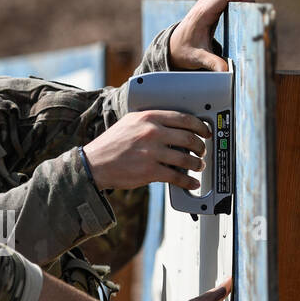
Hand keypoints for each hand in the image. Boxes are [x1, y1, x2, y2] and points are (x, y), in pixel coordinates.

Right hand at [82, 109, 209, 190]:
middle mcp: (152, 132)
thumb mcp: (130, 122)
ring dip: (197, 164)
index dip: (200, 126)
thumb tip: (173, 127)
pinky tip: (191, 183)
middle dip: (200, 146)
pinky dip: (188, 182)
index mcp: (149, 117)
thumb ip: (151, 121)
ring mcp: (151, 152)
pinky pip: (176, 176)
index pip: (184, 118)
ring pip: (186, 158)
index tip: (205, 132)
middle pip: (189, 138)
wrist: (94, 164)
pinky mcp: (150, 171)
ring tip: (198, 166)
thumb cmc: (111, 145)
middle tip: (202, 151)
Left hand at [168, 0, 253, 70]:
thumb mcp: (197, 58)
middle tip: (258, 16)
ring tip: (253, 17)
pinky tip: (244, 16)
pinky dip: (239, 3)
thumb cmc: (184, 51)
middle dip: (247, 0)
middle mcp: (206, 2)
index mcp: (203, 12)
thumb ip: (212, 63)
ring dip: (243, 1)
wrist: (172, 46)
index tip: (255, 7)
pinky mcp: (212, 4)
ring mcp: (209, 1)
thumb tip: (225, 72)